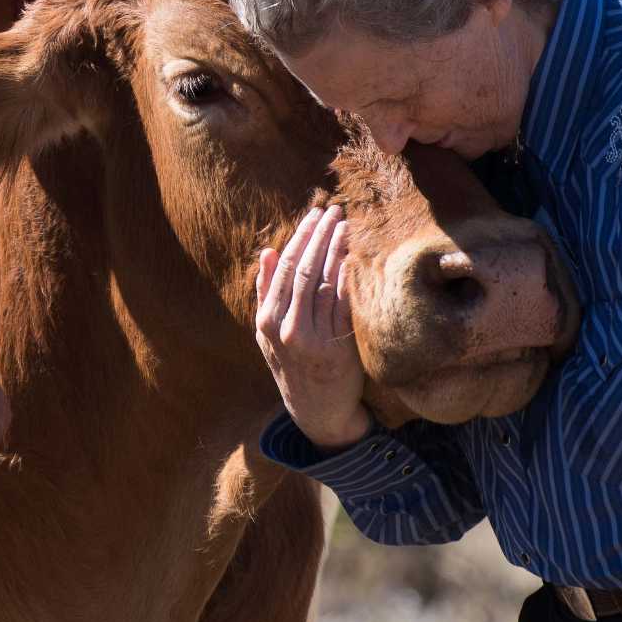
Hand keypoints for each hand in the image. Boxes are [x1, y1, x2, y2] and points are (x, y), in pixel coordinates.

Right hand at [255, 205, 369, 451]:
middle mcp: (287, 328)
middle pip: (304, 269)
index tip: (315, 215)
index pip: (283, 267)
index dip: (301, 237)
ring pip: (325, 282)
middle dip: (320, 235)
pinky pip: (344, 303)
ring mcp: (313, 338)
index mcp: (266, 321)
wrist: (318, 412)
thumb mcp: (267, 334)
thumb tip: (267, 251)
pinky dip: (349, 275)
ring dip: (337, 248)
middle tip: (334, 210)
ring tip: (347, 225)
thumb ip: (265, 293)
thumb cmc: (292, 366)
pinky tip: (356, 256)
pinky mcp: (338, 346)